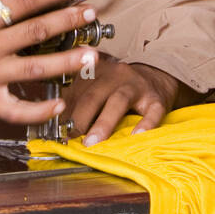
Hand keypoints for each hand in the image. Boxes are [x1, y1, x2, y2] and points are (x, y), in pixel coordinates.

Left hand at [64, 55, 182, 145]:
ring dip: (103, 123)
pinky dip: (145, 124)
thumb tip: (60, 126)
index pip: (76, 92)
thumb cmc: (120, 86)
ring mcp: (136, 86)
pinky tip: (137, 135)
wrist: (156, 75)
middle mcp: (115, 75)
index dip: (65, 113)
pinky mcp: (156, 99)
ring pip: (118, 101)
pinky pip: (152, 111)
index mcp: (96, 72)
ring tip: (94, 141)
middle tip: (71, 138)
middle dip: (80, 118)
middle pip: (93, 95)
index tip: (57, 132)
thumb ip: (80, 100)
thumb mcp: (98, 86)